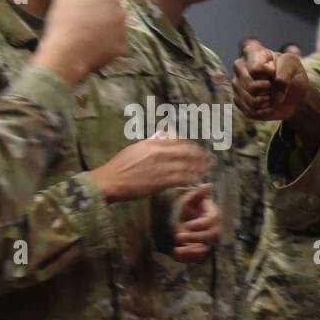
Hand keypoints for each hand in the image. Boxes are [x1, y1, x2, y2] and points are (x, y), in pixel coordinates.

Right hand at [34, 0, 127, 86]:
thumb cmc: (65, 20)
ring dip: (103, 26)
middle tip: (81, 17)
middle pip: (109, 8)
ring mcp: (124, 32)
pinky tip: (92, 43)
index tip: (77, 1)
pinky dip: (105, 42)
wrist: (68, 53)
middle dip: (98, 10)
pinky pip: (113, 42)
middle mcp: (123, 13)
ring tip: (86, 31)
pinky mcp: (122, 48)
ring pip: (113, 25)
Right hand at [90, 135, 211, 202]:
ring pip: (187, 166)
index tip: (197, 148)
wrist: (111, 181)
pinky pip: (182, 179)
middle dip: (199, 155)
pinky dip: (191, 178)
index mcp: (152, 144)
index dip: (190, 145)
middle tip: (208, 158)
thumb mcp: (135, 149)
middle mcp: (159, 153)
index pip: (177, 141)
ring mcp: (162, 167)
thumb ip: (151, 144)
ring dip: (199, 167)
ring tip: (207, 168)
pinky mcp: (162, 181)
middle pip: (186, 152)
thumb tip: (163, 138)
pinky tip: (197, 179)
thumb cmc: (120, 166)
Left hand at [171, 184, 219, 262]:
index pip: (211, 221)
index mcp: (214, 215)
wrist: (189, 220)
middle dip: (194, 237)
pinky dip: (188, 258)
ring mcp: (209, 241)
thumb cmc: (191, 208)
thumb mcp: (192, 199)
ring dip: (191, 251)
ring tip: (176, 250)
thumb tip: (208, 185)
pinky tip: (176, 255)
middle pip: (209, 236)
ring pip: (205, 249)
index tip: (187, 225)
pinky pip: (199, 257)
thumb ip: (198, 193)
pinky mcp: (203, 250)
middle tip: (177, 236)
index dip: (200, 224)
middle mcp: (215, 229)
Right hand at [233, 41, 314, 121]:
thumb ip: (284, 72)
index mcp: (251, 51)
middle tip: (276, 86)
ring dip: (269, 101)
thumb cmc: (292, 76)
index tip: (275, 71)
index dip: (270, 74)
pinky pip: (251, 111)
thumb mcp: (294, 66)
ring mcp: (237, 84)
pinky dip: (266, 110)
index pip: (256, 69)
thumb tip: (274, 90)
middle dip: (270, 90)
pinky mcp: (238, 100)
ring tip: (274, 95)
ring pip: (252, 101)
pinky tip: (269, 103)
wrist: (294, 95)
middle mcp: (240, 66)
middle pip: (252, 86)